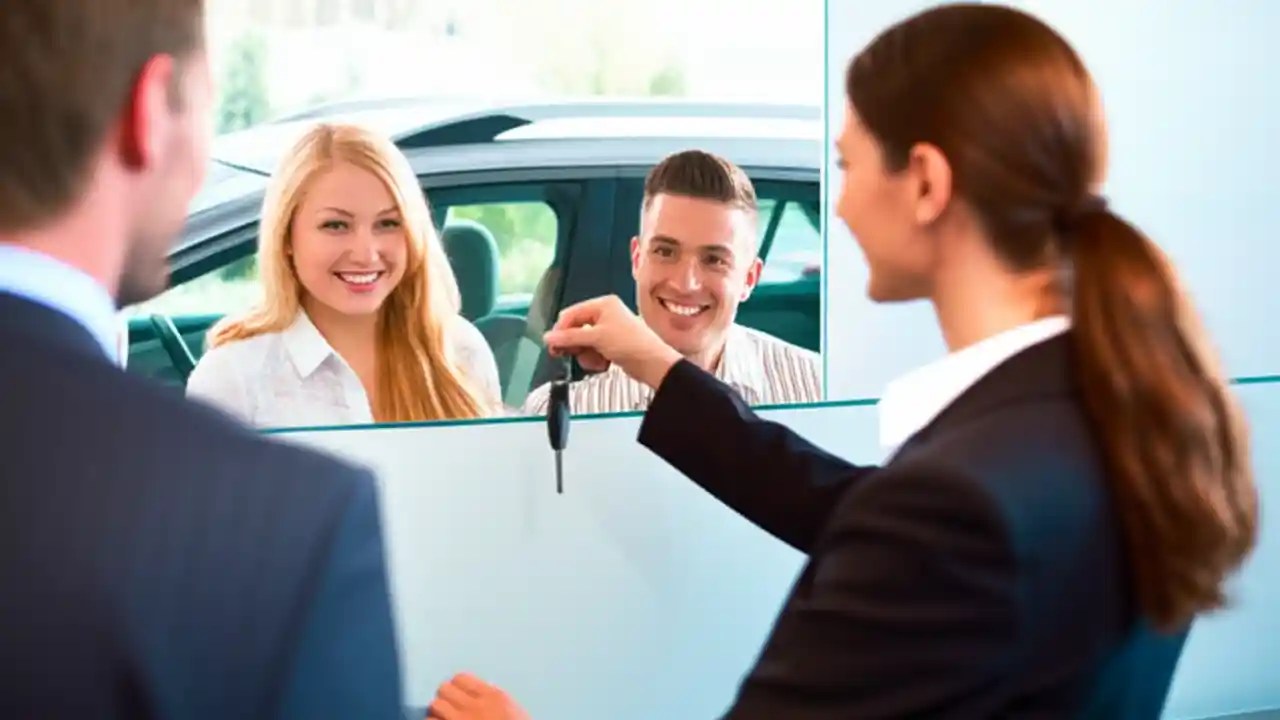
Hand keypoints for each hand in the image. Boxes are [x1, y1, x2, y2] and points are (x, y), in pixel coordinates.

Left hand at [427, 673, 529, 719]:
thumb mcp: (514, 712)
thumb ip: (494, 700)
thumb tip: (477, 694)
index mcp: (493, 697)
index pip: (461, 679)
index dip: (457, 687)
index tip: (458, 694)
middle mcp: (474, 707)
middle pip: (444, 689)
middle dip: (445, 698)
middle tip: (450, 708)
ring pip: (435, 705)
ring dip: (437, 712)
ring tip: (443, 719)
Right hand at [542, 294, 681, 388]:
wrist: (652, 363)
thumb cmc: (630, 343)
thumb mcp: (596, 338)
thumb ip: (570, 338)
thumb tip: (548, 337)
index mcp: (602, 305)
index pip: (572, 314)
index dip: (560, 330)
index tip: (552, 345)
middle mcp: (605, 314)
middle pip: (576, 329)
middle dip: (574, 344)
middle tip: (565, 354)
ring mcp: (608, 330)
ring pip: (583, 343)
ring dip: (585, 354)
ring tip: (595, 361)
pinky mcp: (611, 345)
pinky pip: (593, 351)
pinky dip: (594, 359)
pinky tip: (603, 364)